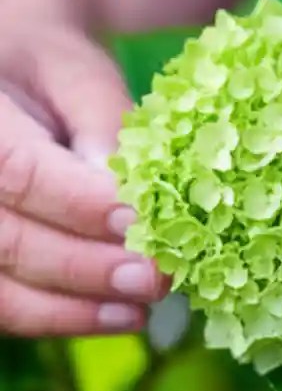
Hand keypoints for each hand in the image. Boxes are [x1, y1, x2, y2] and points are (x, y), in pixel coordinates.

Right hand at [0, 12, 165, 336]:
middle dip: (87, 266)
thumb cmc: (48, 72)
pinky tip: (121, 317)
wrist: (9, 77)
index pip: (16, 170)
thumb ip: (104, 127)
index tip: (143, 222)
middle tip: (157, 278)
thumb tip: (133, 197)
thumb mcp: (78, 76)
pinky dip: (65, 318)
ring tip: (143, 307)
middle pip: (5, 239)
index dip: (81, 205)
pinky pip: (6, 308)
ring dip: (78, 306)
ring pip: (1, 289)